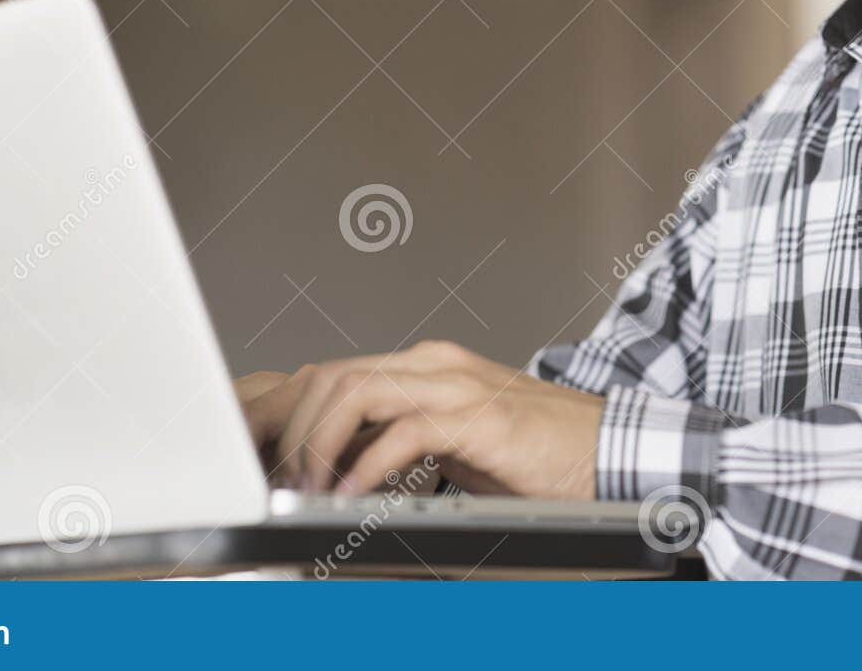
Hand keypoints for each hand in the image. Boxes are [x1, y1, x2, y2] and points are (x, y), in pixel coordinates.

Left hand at [241, 341, 604, 498]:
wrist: (611, 451)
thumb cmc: (539, 455)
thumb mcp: (451, 447)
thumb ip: (396, 444)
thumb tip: (334, 469)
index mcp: (422, 367)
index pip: (329, 373)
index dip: (280, 410)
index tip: (249, 452)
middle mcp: (433, 366)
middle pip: (329, 375)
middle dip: (287, 429)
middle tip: (273, 481)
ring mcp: (456, 386)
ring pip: (355, 391)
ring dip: (318, 445)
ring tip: (307, 489)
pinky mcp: (479, 418)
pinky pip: (404, 431)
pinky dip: (367, 465)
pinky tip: (354, 496)